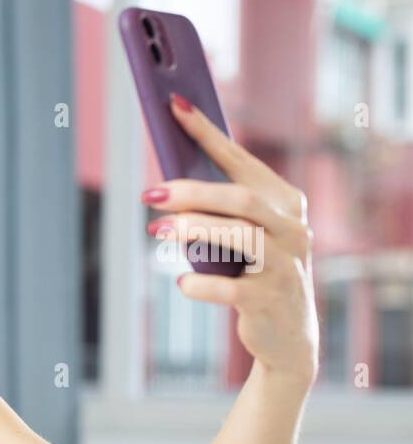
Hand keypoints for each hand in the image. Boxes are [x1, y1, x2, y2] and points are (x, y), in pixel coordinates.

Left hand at [143, 92, 319, 385]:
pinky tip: (183, 283)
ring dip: (192, 230)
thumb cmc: (253, 274)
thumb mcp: (243, 237)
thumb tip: (167, 181)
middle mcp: (292, 228)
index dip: (207, 133)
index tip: (175, 107)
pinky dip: (200, 283)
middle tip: (150, 193)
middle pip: (240, 198)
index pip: (241, 160)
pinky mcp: (271, 299)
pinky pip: (230, 287)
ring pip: (239, 236)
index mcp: (285, 202)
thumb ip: (219, 211)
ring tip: (156, 231)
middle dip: (191, 192)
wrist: (286, 336)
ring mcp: (286, 264)